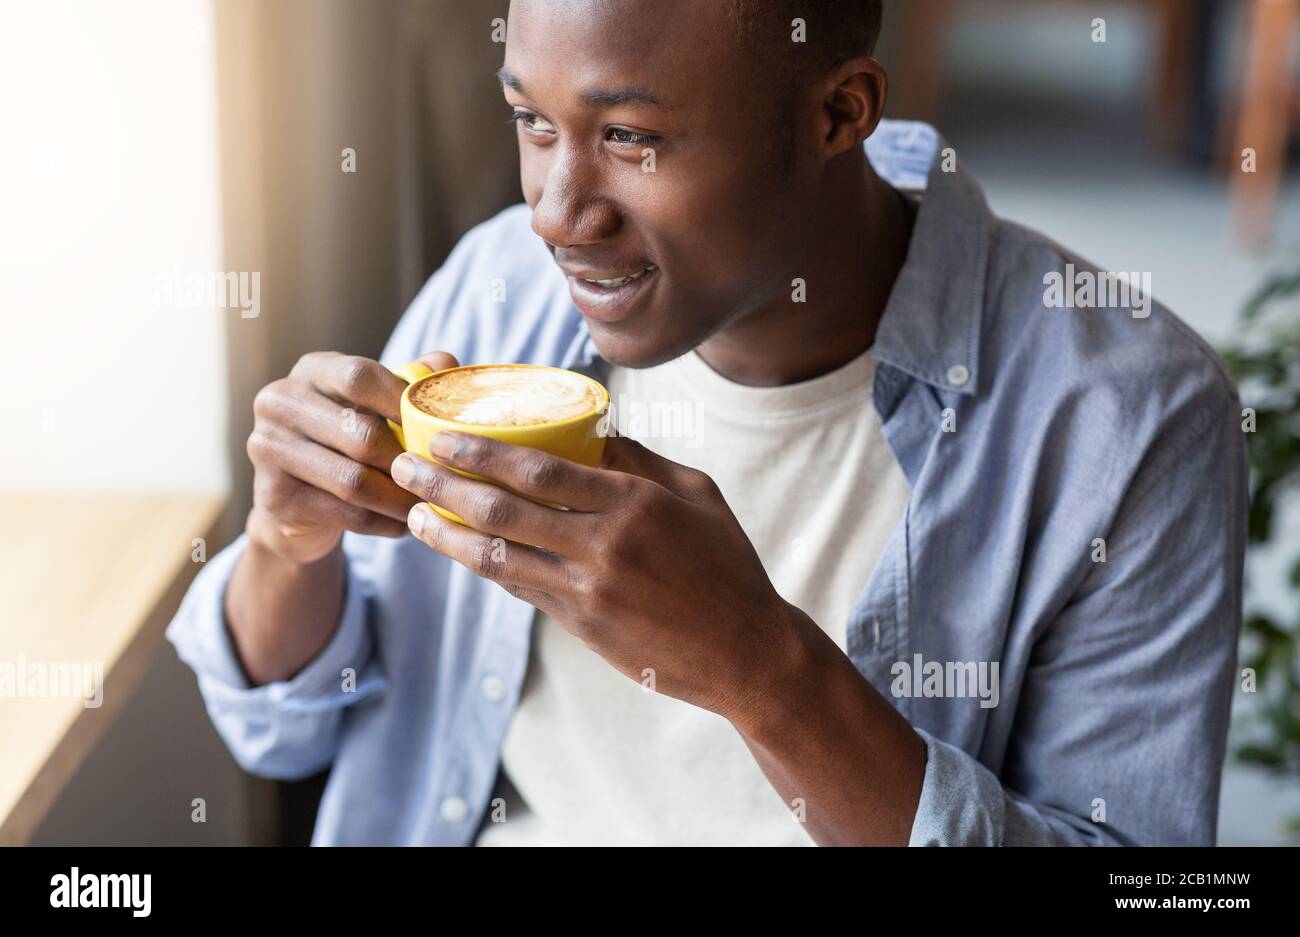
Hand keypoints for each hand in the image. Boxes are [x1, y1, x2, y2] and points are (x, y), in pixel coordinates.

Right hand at [245, 349, 457, 563]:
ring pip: (354, 481)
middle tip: (442, 478)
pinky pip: (347, 514)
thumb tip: (446, 363)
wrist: (296, 502)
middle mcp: (280, 402)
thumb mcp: (375, 405)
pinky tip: (404, 524)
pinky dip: (384, 523)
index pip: (359, 376)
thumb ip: (410, 381)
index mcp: (311, 371)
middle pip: (361, 434)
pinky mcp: (274, 496)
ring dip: (400, 499)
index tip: (438, 428)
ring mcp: (268, 448)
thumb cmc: (348, 441)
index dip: (403, 402)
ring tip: (429, 505)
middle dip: (408, 461)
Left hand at [391, 433, 810, 721]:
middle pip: (504, 511)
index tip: (443, 437)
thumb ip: (642, 461)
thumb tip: (592, 431)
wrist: (745, 652)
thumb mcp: (699, 495)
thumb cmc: (728, 565)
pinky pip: (522, 589)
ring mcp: (589, 592)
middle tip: (406, 466)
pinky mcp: (582, 626)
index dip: (482, 452)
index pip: (540, 469)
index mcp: (634, 503)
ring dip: (448, 535)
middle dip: (445, 486)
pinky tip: (460, 549)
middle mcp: (604, 546)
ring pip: (499, 558)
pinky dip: (486, 567)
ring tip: (414, 514)